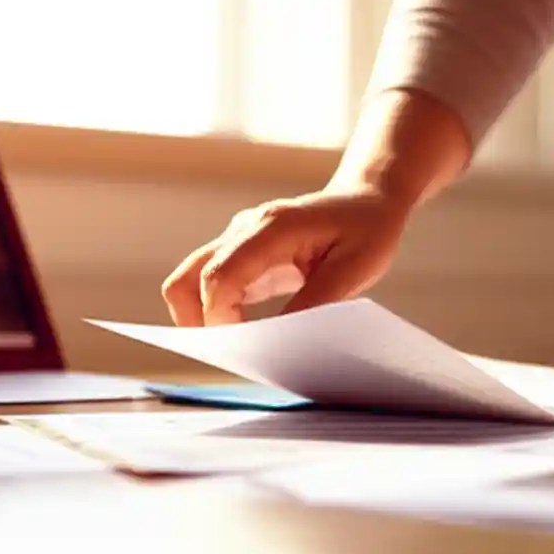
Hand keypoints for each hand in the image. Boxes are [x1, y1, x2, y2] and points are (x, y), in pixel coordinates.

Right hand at [161, 184, 411, 325]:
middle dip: (199, 323)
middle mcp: (244, 229)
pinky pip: (210, 285)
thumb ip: (317, 301)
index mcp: (272, 227)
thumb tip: (284, 339)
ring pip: (189, 282)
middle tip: (235, 354)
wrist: (366, 198)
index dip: (221, 317)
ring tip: (239, 347)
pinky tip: (246, 334)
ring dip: (201, 318)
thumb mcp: (354, 269)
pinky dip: (216, 312)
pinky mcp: (241, 254)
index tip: (244, 348)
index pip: (221, 275)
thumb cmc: (366, 230)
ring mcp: (236, 240)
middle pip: (187, 279)